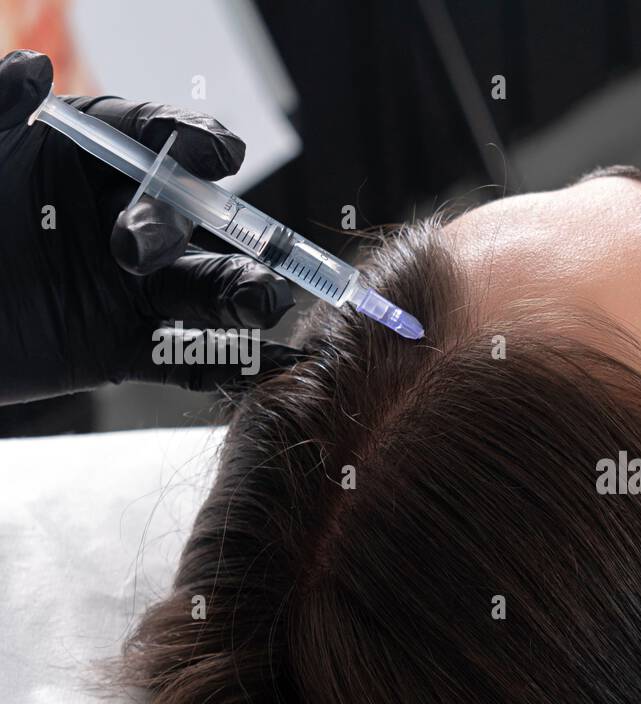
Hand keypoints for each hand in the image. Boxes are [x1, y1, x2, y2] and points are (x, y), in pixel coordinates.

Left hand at [0, 49, 301, 404]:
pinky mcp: (121, 350)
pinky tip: (272, 364)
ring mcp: (128, 290)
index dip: (195, 144)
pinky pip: (184, 358)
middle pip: (185, 218)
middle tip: (132, 254)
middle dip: (178, 230)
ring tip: (265, 304)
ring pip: (204, 289)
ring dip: (245, 293)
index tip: (220, 156)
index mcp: (86, 164)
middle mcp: (119, 222)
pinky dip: (230, 365)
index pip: (157, 140)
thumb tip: (32, 66)